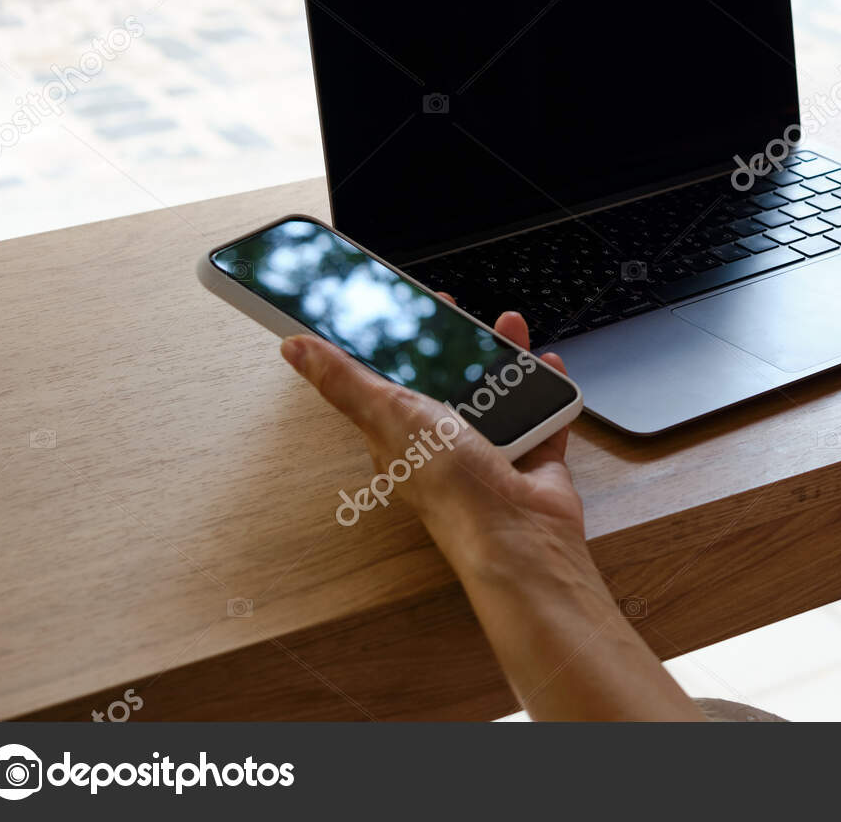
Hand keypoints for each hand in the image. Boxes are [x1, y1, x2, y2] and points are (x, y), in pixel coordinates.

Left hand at [279, 308, 582, 580]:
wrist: (520, 532)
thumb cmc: (452, 488)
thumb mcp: (389, 417)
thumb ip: (344, 380)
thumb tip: (294, 349)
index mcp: (401, 432)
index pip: (392, 377)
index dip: (398, 342)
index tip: (411, 308)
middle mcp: (443, 441)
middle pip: (448, 379)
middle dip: (458, 343)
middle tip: (464, 315)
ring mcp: (489, 448)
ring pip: (496, 389)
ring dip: (505, 357)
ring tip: (511, 329)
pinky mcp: (530, 453)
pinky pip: (539, 412)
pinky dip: (546, 387)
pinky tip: (547, 366)